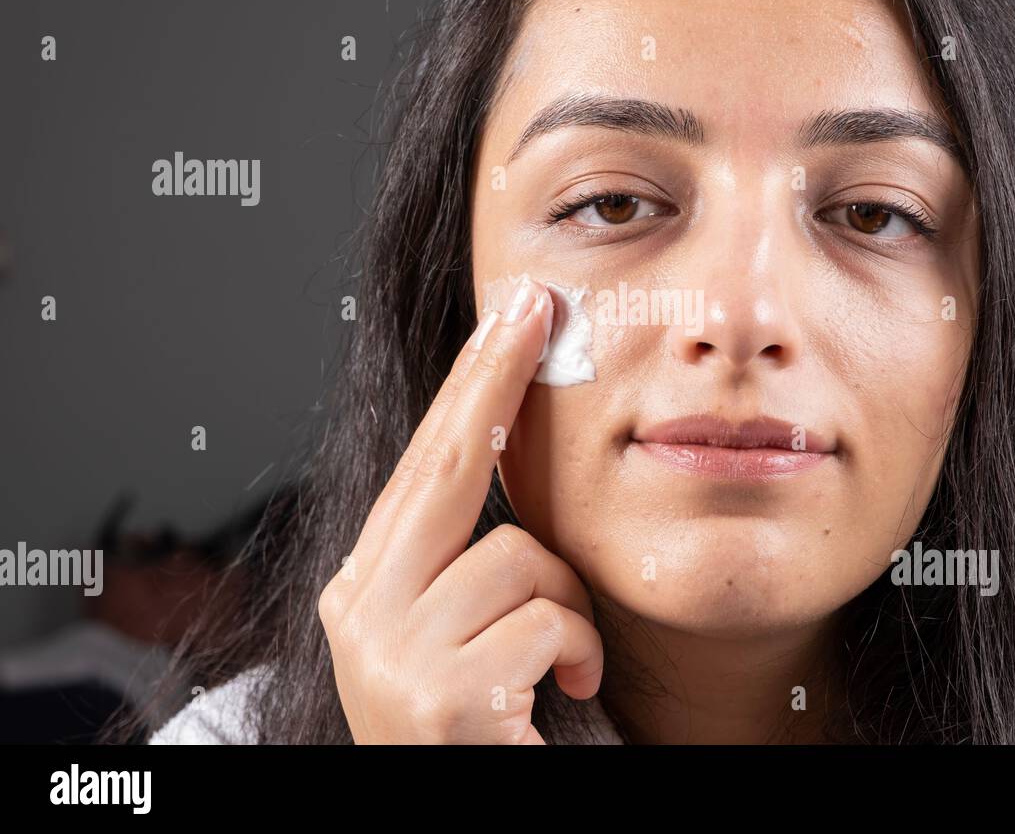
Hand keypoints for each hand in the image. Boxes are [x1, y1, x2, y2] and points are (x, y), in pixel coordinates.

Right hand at [318, 275, 602, 742]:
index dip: (470, 386)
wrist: (466, 814)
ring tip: (558, 663)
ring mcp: (391, 655)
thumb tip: (509, 456)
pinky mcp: (440, 696)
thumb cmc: (485, 726)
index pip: (422, 466)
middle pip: (443, 466)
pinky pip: (547, 620)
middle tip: (537, 308)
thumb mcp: (460, 633)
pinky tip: (562, 693)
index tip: (509, 318)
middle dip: (496, 377)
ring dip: (566, 604)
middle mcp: (360, 612)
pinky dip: (577, 652)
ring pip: (519, 555)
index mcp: (365, 589)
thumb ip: (467, 560)